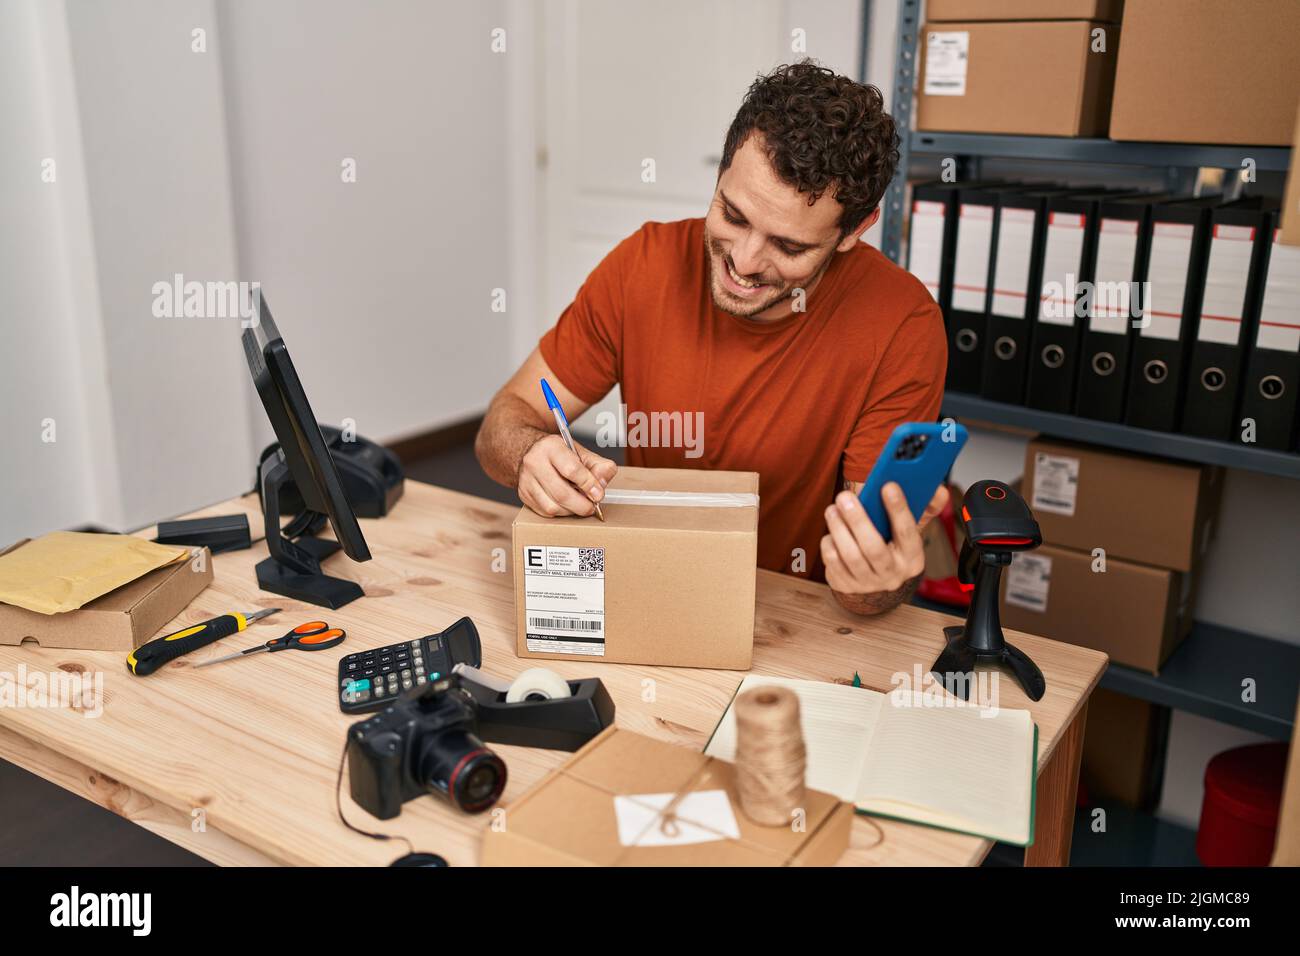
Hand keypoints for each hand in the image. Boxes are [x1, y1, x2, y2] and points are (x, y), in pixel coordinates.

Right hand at [517, 433, 617, 517]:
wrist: (531, 452)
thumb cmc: (558, 453)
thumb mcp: (580, 451)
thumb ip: (598, 465)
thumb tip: (602, 482)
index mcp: (551, 447)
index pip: (572, 469)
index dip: (588, 484)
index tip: (598, 494)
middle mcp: (534, 462)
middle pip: (561, 493)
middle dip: (582, 505)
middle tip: (592, 506)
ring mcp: (526, 480)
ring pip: (552, 507)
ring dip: (571, 510)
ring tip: (579, 504)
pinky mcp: (524, 494)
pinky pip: (545, 512)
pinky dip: (560, 513)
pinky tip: (566, 505)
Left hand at [821, 482, 948, 596]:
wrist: (878, 581)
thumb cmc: (893, 545)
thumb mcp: (911, 530)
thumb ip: (924, 509)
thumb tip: (939, 491)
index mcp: (912, 558)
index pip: (908, 532)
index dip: (899, 509)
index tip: (889, 485)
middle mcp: (892, 574)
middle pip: (873, 548)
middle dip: (858, 520)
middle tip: (844, 496)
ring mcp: (868, 583)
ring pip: (851, 556)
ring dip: (839, 529)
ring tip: (833, 509)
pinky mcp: (846, 585)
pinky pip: (833, 563)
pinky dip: (829, 544)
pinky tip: (831, 531)